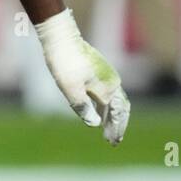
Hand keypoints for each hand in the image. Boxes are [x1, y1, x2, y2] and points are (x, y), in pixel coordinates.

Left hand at [35, 9, 130, 144]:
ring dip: (111, 116)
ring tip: (106, 128)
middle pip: (120, 108)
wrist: (61, 37)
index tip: (112, 142)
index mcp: (109, 88)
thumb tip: (94, 124)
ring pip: (114, 100)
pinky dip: (105, 104)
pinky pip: (107, 92)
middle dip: (117, 125)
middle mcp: (112, 82)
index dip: (116, 129)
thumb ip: (82, 107)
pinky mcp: (99, 70)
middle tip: (112, 141)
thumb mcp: (70, 88)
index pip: (117, 114)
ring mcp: (107, 75)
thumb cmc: (64, 63)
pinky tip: (98, 109)